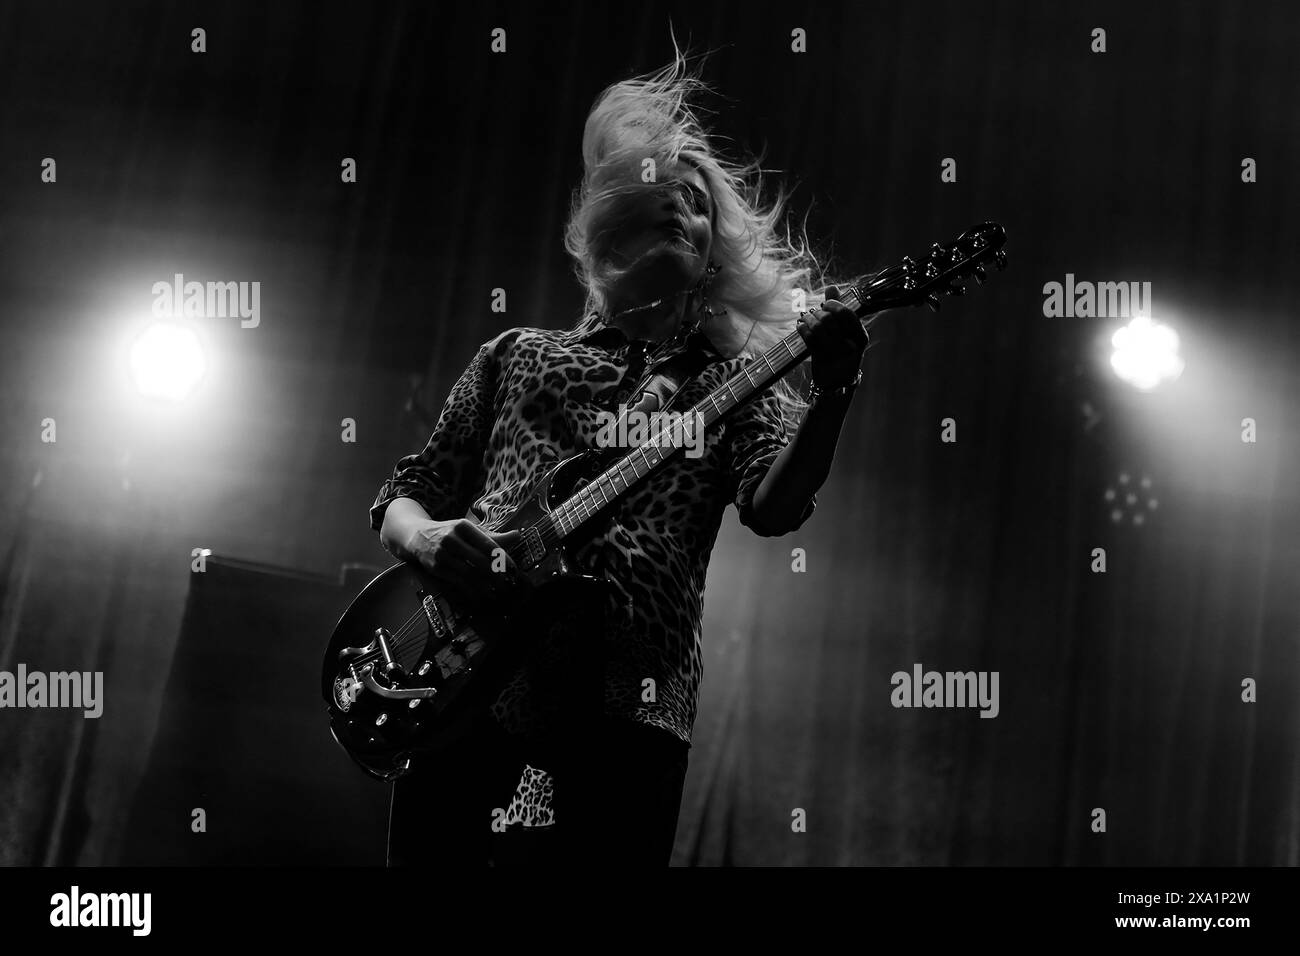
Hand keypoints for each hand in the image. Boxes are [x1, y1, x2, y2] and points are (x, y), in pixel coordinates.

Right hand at [402, 518, 522, 602]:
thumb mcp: (469, 531)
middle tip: (508, 583)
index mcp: (463, 526)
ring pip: (468, 572)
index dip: (502, 558)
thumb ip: (493, 536)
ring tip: (497, 591)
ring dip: (485, 585)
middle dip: (495, 574)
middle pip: (478, 560)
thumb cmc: (451, 533)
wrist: (418, 536)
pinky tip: (481, 595)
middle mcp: (451, 538)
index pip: (487, 544)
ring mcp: (442, 553)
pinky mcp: (436, 567)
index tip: (513, 569)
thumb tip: (518, 535)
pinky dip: (471, 590)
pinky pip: (457, 581)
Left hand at [796, 286, 868, 388]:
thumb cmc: (839, 350)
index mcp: (860, 334)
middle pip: (829, 318)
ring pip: (818, 327)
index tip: (825, 306)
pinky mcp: (823, 360)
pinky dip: (802, 329)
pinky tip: (799, 326)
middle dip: (817, 314)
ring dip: (808, 320)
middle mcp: (852, 344)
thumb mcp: (842, 330)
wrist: (835, 380)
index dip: (832, 305)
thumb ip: (838, 308)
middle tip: (812, 315)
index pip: (845, 312)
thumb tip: (831, 287)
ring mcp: (837, 353)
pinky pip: (809, 339)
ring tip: (805, 320)